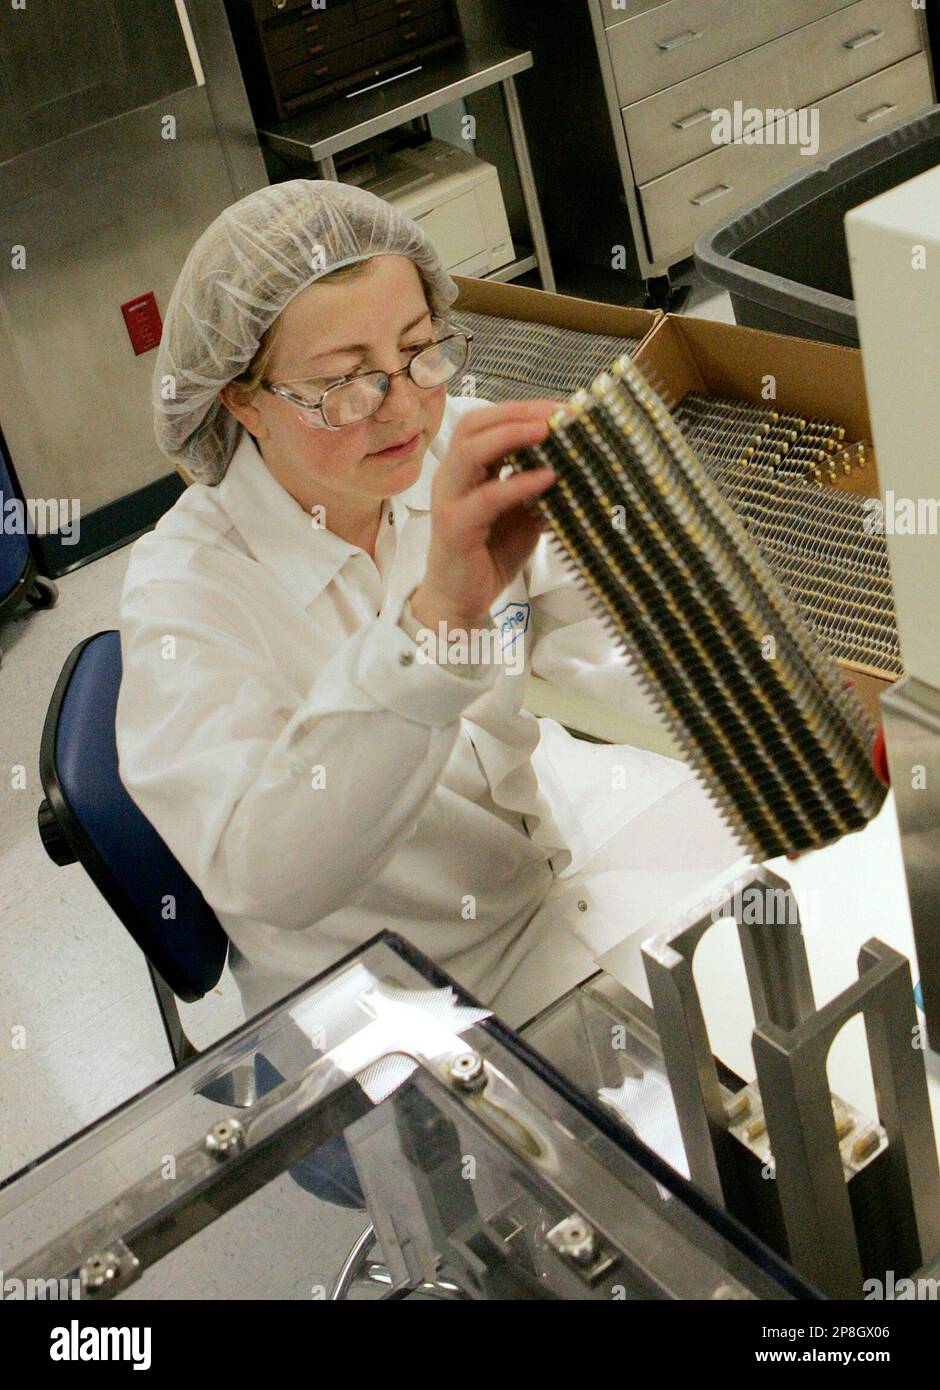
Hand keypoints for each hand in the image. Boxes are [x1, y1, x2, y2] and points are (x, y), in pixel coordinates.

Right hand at [410, 399, 559, 630]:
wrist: (461, 601)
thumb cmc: (491, 554)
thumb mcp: (524, 514)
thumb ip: (540, 487)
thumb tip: (581, 461)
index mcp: (466, 469)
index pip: (487, 421)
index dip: (523, 409)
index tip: (563, 408)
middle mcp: (452, 477)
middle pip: (474, 425)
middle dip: (518, 413)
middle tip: (558, 413)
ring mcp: (449, 500)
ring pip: (471, 451)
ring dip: (512, 436)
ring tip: (548, 431)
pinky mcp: (454, 527)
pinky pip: (486, 497)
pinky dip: (518, 484)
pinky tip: (547, 478)